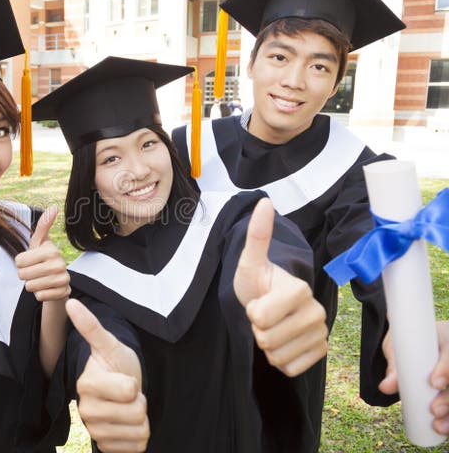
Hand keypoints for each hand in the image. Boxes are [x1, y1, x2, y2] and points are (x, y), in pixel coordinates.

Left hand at [15, 205, 69, 301]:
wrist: (58, 281)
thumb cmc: (43, 259)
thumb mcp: (40, 242)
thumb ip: (43, 225)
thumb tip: (53, 206)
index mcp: (51, 250)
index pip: (18, 261)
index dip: (20, 263)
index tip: (30, 261)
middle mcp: (59, 263)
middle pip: (22, 275)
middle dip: (25, 275)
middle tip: (34, 272)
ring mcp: (63, 279)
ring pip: (30, 286)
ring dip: (32, 285)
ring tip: (40, 279)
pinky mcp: (64, 292)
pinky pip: (40, 296)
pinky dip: (40, 294)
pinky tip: (47, 288)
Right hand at [67, 299, 148, 452]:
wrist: (119, 391)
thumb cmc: (116, 365)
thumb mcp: (109, 345)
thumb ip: (91, 327)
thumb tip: (70, 302)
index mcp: (85, 385)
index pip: (129, 391)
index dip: (135, 384)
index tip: (124, 378)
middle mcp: (85, 411)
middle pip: (136, 414)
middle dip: (140, 402)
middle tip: (128, 394)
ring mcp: (95, 432)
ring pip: (139, 432)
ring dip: (141, 420)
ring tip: (128, 408)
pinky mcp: (106, 448)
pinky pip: (136, 449)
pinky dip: (139, 438)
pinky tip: (128, 426)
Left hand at [234, 197, 328, 376]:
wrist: (269, 303)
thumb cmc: (257, 283)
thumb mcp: (249, 262)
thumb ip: (257, 235)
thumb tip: (264, 202)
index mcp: (299, 289)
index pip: (259, 318)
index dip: (251, 312)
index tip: (258, 300)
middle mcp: (317, 311)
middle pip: (267, 339)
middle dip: (258, 330)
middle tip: (264, 315)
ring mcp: (322, 332)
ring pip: (278, 356)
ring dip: (267, 346)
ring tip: (272, 327)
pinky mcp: (322, 351)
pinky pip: (290, 369)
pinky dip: (280, 360)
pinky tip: (283, 342)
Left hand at [380, 321, 448, 434]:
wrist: (414, 342)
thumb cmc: (408, 344)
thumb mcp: (400, 350)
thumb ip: (395, 368)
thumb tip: (385, 387)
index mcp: (446, 340)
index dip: (445, 368)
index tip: (434, 383)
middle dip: (448, 398)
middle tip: (433, 410)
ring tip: (438, 426)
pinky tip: (444, 429)